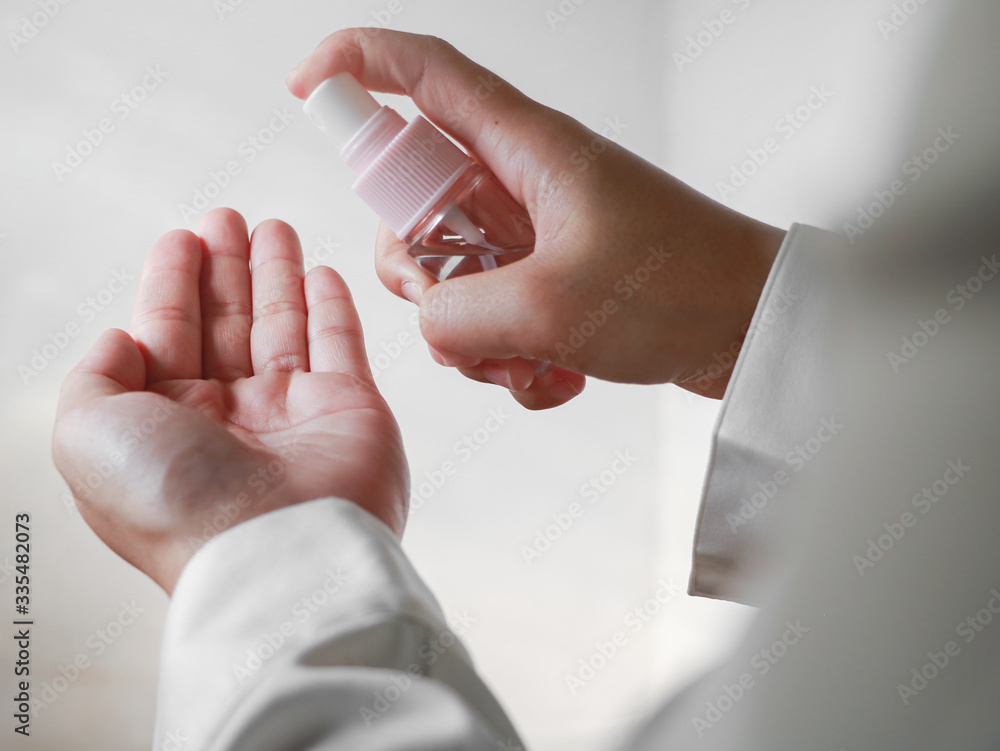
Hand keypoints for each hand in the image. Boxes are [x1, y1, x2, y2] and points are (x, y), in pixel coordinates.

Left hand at [52, 209, 407, 594]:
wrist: (275, 550)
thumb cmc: (177, 502)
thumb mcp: (85, 435)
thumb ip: (93, 377)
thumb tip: (125, 339)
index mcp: (165, 424)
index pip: (166, 334)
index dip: (172, 282)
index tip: (181, 238)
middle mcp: (229, 419)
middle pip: (226, 323)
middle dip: (225, 268)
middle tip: (227, 218)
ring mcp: (293, 414)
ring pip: (284, 326)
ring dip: (277, 274)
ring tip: (273, 228)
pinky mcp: (350, 409)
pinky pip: (340, 345)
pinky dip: (332, 309)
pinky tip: (321, 274)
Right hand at [287, 30, 785, 405]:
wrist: (756, 331)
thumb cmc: (682, 289)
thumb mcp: (552, 306)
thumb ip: (457, 316)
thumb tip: (428, 326)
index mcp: (525, 148)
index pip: (423, 72)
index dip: (355, 65)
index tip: (304, 89)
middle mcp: (524, 183)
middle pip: (415, 199)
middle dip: (416, 270)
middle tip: (457, 308)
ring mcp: (538, 236)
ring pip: (451, 273)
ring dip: (469, 334)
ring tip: (529, 363)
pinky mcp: (556, 282)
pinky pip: (496, 317)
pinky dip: (509, 357)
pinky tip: (554, 380)